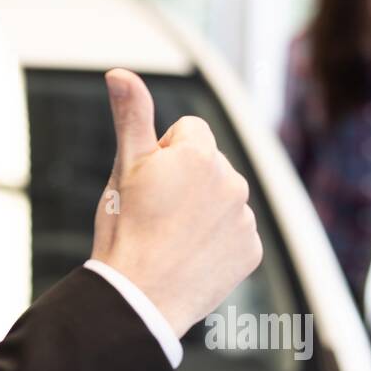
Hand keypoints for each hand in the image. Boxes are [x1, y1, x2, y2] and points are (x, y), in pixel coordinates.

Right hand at [91, 68, 262, 336]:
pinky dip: (216, 240)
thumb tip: (119, 72)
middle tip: (156, 212)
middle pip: (207, 163)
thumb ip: (131, 114)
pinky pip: (235, 232)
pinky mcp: (251, 250)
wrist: (140, 298)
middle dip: (186, 179)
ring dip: (202, 208)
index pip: (189, 130)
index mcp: (199, 154)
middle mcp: (232, 180)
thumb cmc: (125, 229)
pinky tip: (190, 255)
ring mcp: (245, 218)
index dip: (163, 154)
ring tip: (171, 236)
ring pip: (222, 197)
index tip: (148, 183)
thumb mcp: (124, 168)